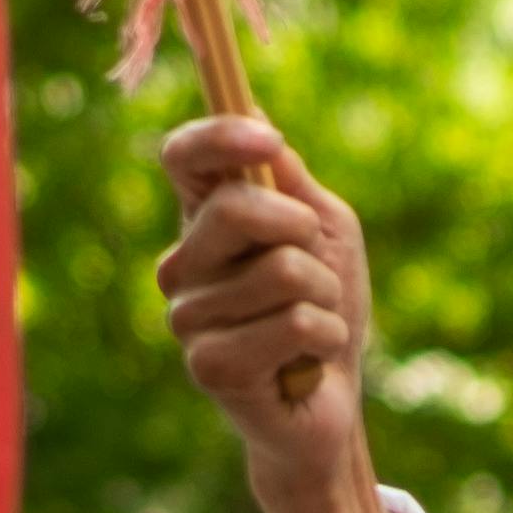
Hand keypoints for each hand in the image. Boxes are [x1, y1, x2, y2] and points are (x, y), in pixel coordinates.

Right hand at [156, 115, 370, 473]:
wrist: (330, 402)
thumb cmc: (325, 308)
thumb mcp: (324, 229)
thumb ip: (291, 180)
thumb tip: (255, 110)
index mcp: (203, 222)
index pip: (183, 158)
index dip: (220, 137)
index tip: (270, 140)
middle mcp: (182, 266)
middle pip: (234, 207)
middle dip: (302, 231)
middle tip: (317, 271)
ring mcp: (188, 317)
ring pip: (281, 271)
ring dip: (325, 296)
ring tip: (315, 324)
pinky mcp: (209, 366)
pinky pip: (294, 324)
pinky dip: (325, 337)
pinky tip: (308, 362)